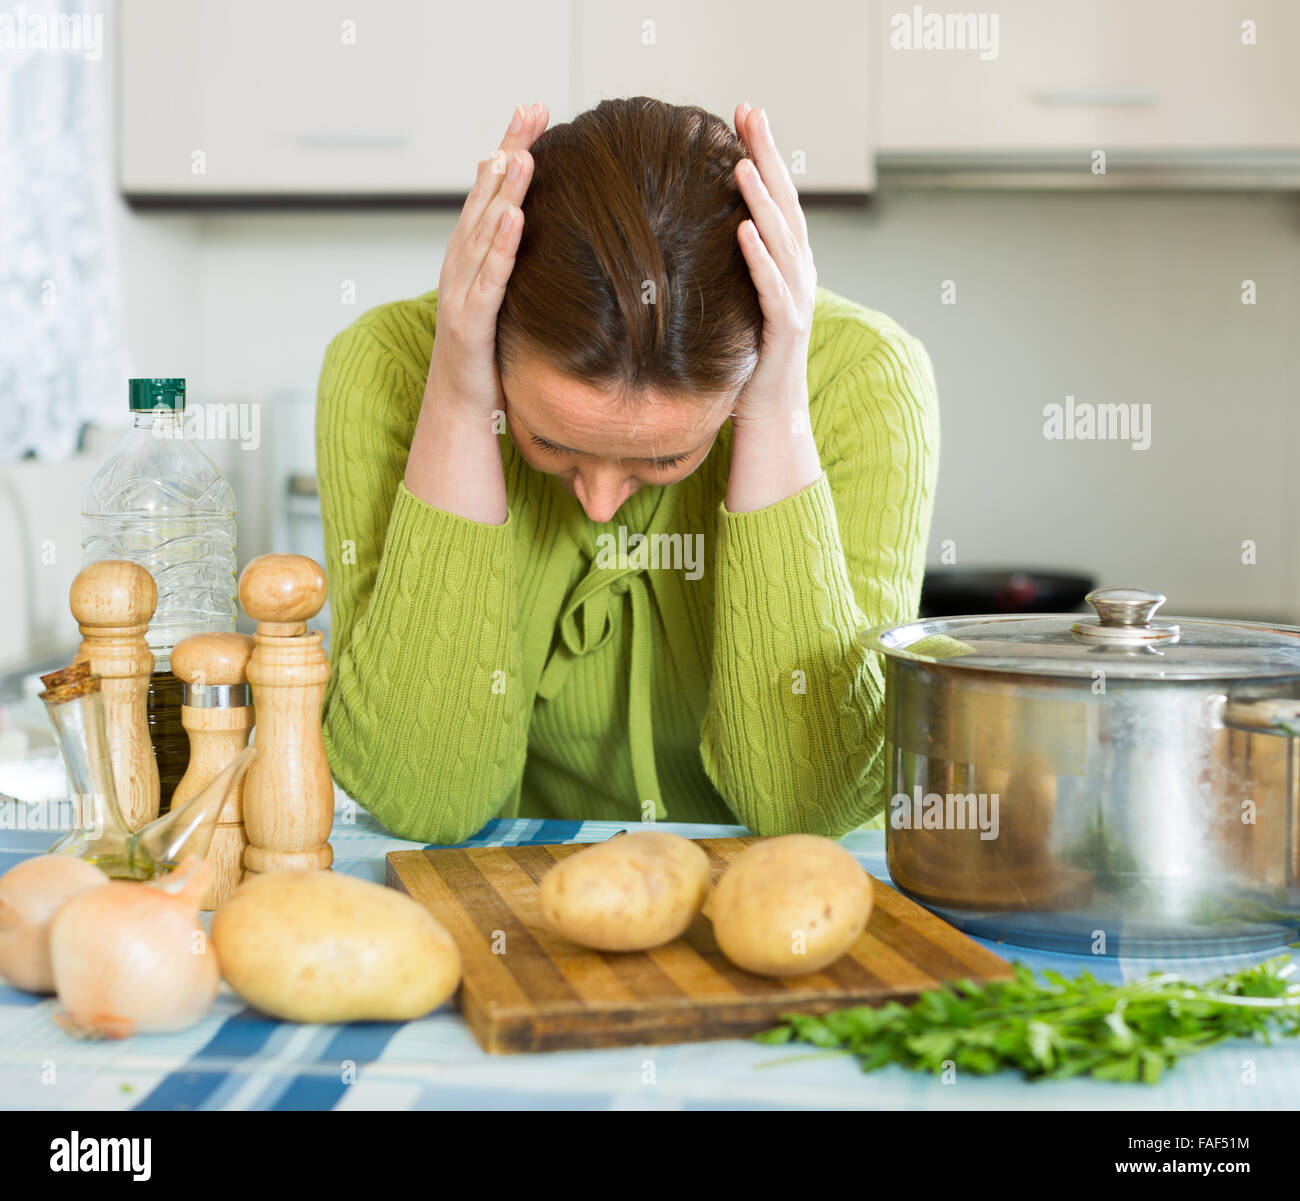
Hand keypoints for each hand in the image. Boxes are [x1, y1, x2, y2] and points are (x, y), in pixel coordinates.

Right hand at [426, 101, 548, 423]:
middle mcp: (460, 265)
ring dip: (503, 190)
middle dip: (508, 151)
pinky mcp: (470, 325)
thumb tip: (548, 228)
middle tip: (530, 109)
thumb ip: (517, 263)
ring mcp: (461, 294)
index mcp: (471, 257)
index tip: (535, 110)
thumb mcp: (507, 299)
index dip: (511, 149)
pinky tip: (514, 217)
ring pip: (484, 232)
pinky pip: (489, 280)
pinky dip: (500, 247)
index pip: (493, 191)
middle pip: (486, 198)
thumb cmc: (490, 357)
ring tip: (522, 152)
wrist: (463, 412)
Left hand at [725, 103, 821, 511]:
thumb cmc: (744, 369)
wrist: (768, 425)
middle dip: (768, 156)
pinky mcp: (784, 334)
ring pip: (783, 241)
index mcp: (784, 266)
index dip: (762, 154)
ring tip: (743, 163)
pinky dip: (760, 258)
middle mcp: (797, 277)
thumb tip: (677, 235)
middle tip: (750, 112)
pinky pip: (773, 289)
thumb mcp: (731, 308)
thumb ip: (720, 272)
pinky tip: (744, 229)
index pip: (775, 198)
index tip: (742, 113)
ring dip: (764, 200)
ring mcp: (795, 303)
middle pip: (785, 205)